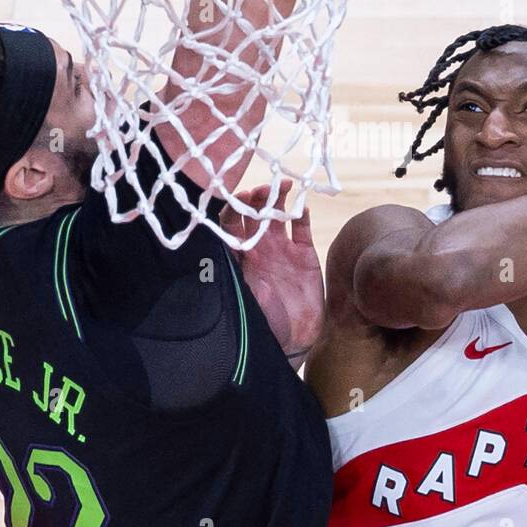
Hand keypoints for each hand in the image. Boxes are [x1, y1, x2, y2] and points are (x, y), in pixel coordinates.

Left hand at [221, 180, 323, 363]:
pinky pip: (301, 228)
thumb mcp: (244, 300)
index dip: (232, 208)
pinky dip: (301, 213)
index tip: (237, 199)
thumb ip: (236, 277)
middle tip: (260, 190)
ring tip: (281, 186)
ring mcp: (281, 250)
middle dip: (255, 198)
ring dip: (277, 198)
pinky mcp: (304, 255)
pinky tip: (301, 204)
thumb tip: (222, 252)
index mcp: (238, 258)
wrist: (294, 340)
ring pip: (276, 215)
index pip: (229, 224)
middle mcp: (258, 249)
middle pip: (253, 214)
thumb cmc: (262, 324)